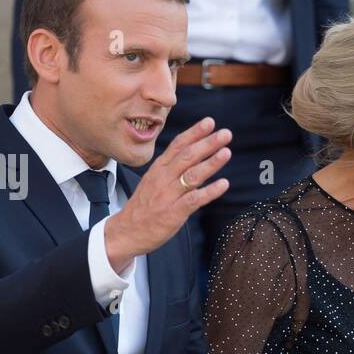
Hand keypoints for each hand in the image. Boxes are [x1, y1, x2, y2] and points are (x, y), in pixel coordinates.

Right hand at [104, 117, 231, 272]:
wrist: (126, 231)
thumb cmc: (143, 206)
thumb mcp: (153, 180)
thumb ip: (171, 168)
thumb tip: (193, 155)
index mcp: (159, 168)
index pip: (178, 145)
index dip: (194, 133)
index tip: (210, 122)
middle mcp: (163, 178)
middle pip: (187, 156)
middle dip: (207, 143)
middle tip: (225, 133)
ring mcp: (168, 195)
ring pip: (192, 175)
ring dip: (211, 163)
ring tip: (226, 152)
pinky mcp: (174, 212)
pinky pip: (194, 199)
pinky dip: (210, 191)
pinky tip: (224, 184)